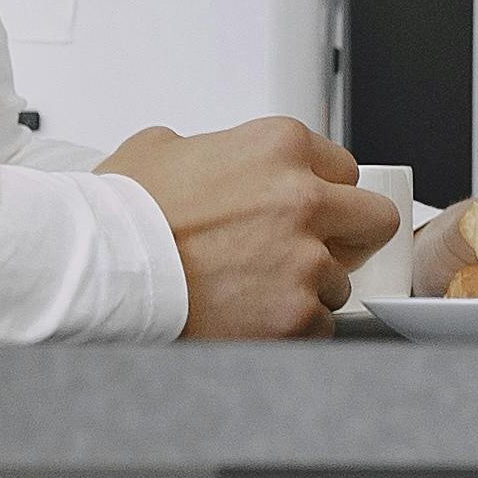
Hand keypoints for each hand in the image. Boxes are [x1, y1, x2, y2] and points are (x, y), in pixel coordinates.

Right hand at [103, 115, 398, 340]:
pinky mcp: (296, 315)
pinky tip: (249, 319)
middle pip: (374, 219)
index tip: (309, 210)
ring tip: (253, 292)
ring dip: (306, 290)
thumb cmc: (122, 215)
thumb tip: (209, 160)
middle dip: (349, 237)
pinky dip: (289, 330)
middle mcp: (302, 199)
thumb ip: (208, 149)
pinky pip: (318, 327)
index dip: (324, 193)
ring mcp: (304, 260)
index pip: (344, 168)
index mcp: (278, 147)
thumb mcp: (161, 149)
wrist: (102, 271)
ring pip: (339, 283)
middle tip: (314, 252)